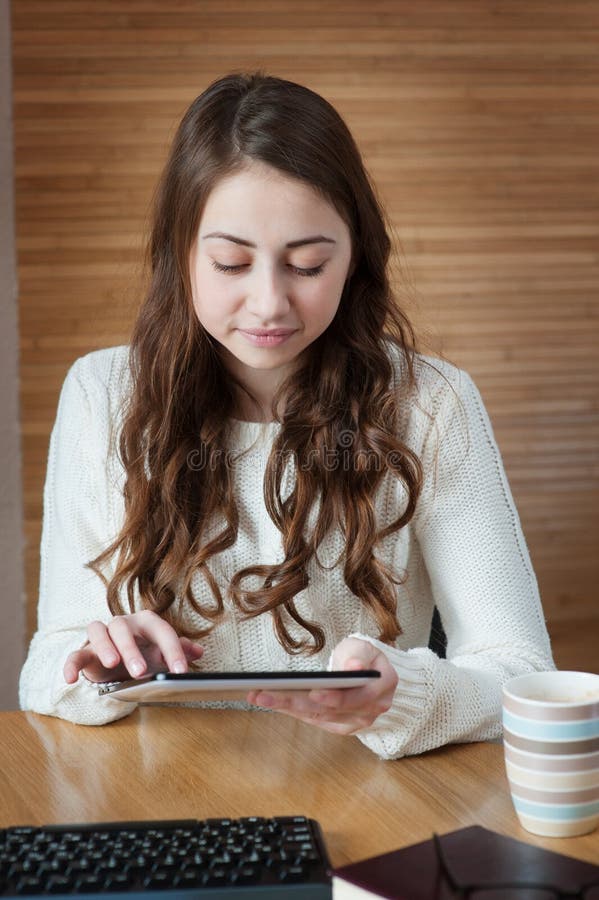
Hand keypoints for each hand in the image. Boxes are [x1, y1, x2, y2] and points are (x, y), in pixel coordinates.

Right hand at [63, 610, 203, 683]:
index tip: (181, 671)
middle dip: (132, 649)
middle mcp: (123, 624)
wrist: (117, 661)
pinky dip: (71, 664)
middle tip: (141, 672)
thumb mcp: (163, 654)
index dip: (172, 649)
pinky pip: (75, 654)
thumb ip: (180, 651)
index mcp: (146, 622)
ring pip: (99, 631)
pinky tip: (71, 679)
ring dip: (105, 646)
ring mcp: (102, 636)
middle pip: (125, 629)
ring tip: (111, 663)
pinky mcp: (85, 651)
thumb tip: (198, 651)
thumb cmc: (144, 653)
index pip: (161, 630)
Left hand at [246, 637, 397, 734]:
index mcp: (383, 688)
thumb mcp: (363, 646)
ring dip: (287, 708)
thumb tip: (354, 668)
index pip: (358, 697)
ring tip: (260, 697)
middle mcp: (372, 710)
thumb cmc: (362, 655)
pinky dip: (293, 712)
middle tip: (266, 696)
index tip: (313, 693)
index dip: (335, 698)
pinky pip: (314, 720)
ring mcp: (357, 722)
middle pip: (331, 710)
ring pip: (318, 717)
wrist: (365, 668)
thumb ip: (358, 655)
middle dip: (296, 703)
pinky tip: (273, 703)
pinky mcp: (340, 726)